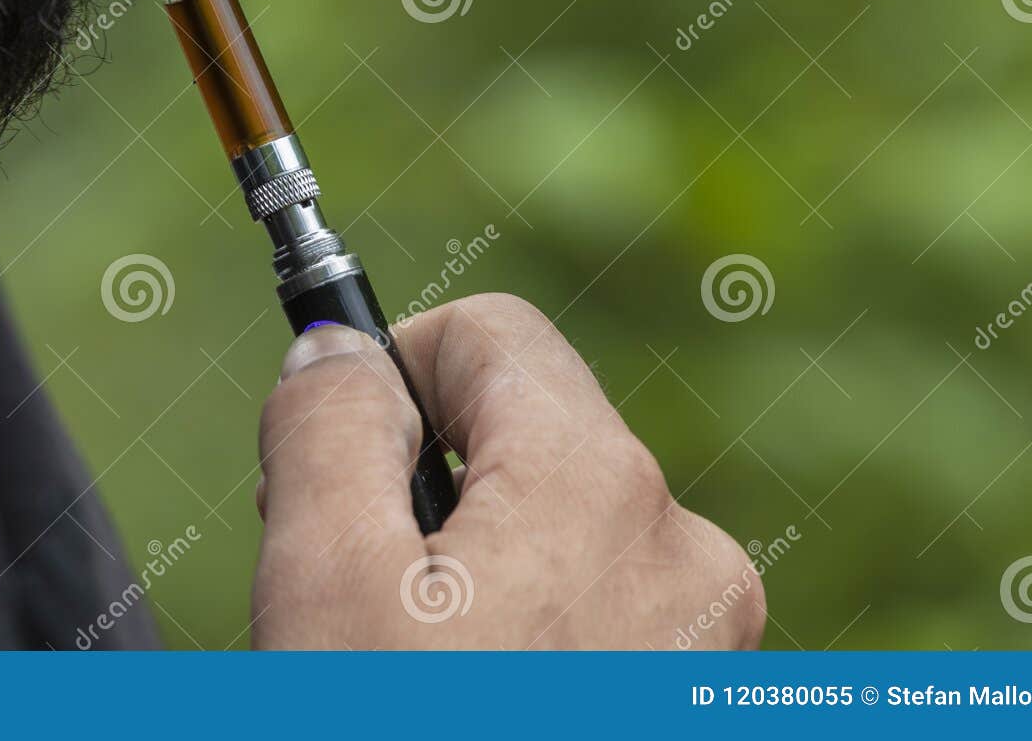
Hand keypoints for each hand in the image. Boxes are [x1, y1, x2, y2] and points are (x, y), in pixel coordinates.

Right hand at [251, 294, 764, 648]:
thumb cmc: (398, 740)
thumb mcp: (324, 580)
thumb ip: (326, 428)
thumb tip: (335, 349)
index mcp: (599, 487)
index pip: (491, 332)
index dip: (395, 371)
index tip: (337, 458)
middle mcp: (683, 549)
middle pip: (525, 433)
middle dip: (432, 480)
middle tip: (355, 588)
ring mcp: (706, 638)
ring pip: (558, 529)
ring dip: (477, 563)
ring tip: (411, 658)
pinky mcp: (697, 696)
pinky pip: (600, 609)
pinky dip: (531, 627)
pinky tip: (475, 686)